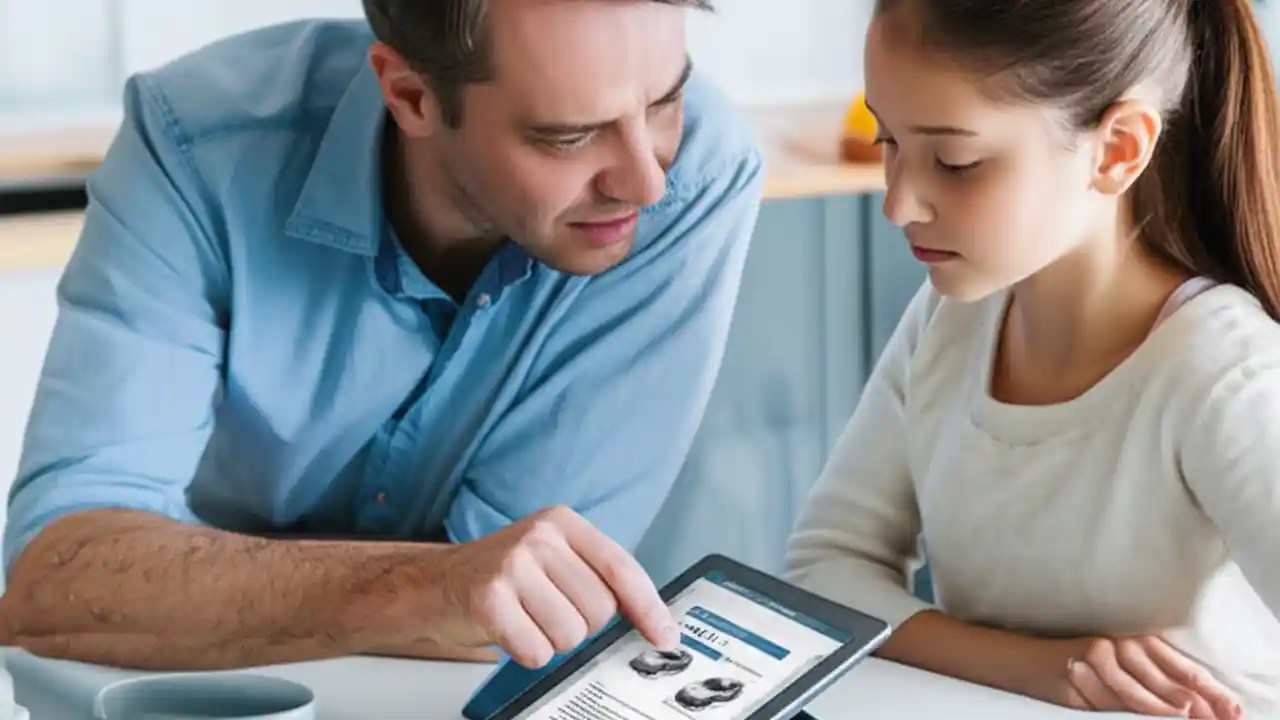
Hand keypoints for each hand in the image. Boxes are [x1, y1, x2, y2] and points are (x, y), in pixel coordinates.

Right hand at [425, 506, 678, 668]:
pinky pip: (537, 650)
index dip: (649, 607)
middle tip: (549, 615)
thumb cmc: (500, 577)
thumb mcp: (551, 559)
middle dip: (581, 627)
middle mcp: (540, 536)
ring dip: (552, 642)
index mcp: (562, 523)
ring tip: (527, 620)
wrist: (433, 584)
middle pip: (599, 609)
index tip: (665, 637)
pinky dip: (528, 652)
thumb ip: (594, 578)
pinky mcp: (489, 597)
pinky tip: (510, 631)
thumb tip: (650, 623)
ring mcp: (513, 564)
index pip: (622, 568)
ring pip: (570, 634)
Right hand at [1064, 636, 1243, 718]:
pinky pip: (1121, 684)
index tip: (1232, 711)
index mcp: (1143, 645)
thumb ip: (1148, 690)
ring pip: (1149, 681)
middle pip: (1174, 674)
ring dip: (1171, 703)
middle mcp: (1130, 642)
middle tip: (1222, 717)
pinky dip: (1141, 701)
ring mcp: (1110, 646)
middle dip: (1200, 700)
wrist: (1029, 661)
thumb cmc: (1078, 674)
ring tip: (1193, 715)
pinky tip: (1158, 712)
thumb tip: (1188, 712)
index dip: (1211, 691)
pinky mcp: (1090, 652)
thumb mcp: (1117, 682)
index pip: (1185, 670)